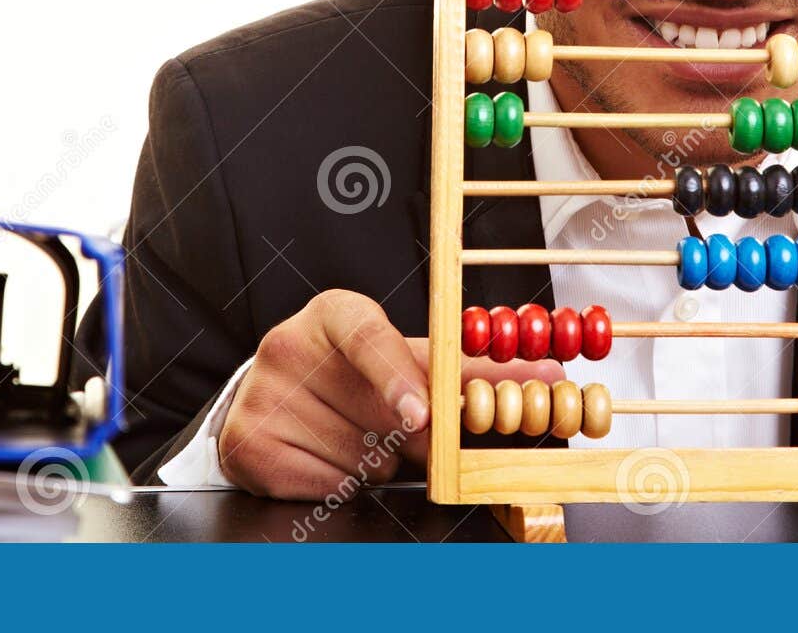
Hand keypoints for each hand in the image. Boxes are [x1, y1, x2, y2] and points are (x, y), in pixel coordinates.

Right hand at [217, 289, 562, 499]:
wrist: (273, 398)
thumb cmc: (349, 374)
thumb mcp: (403, 357)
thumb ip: (470, 371)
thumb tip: (549, 376)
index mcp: (334, 312)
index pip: (367, 336)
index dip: (397, 375)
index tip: (422, 413)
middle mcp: (288, 344)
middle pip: (373, 414)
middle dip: (404, 437)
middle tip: (399, 431)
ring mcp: (261, 396)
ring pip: (354, 457)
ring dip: (373, 462)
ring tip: (354, 437)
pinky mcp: (247, 443)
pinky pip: (324, 484)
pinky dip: (340, 484)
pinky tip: (328, 458)